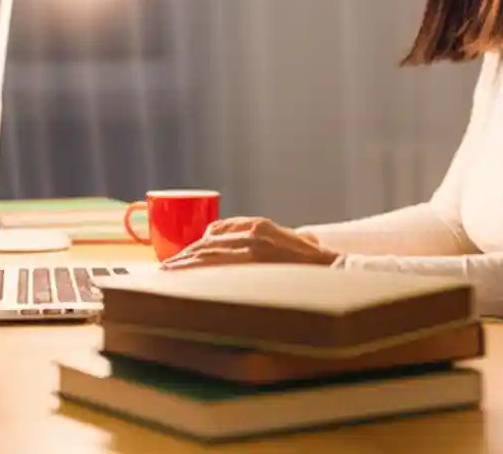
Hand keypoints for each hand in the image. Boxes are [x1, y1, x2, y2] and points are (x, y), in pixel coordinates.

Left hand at [160, 217, 339, 269]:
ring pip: (206, 255)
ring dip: (184, 264)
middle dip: (186, 255)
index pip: (218, 230)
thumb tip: (247, 245)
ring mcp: (250, 249)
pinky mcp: (251, 265)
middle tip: (167, 268)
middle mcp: (251, 233)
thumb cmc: (312, 263)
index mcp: (259, 225)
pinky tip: (182, 278)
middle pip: (207, 243)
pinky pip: (215, 269)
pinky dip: (196, 272)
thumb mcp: (289, 241)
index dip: (199, 244)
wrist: (335, 272)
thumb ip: (267, 241)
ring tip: (168, 274)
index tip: (186, 254)